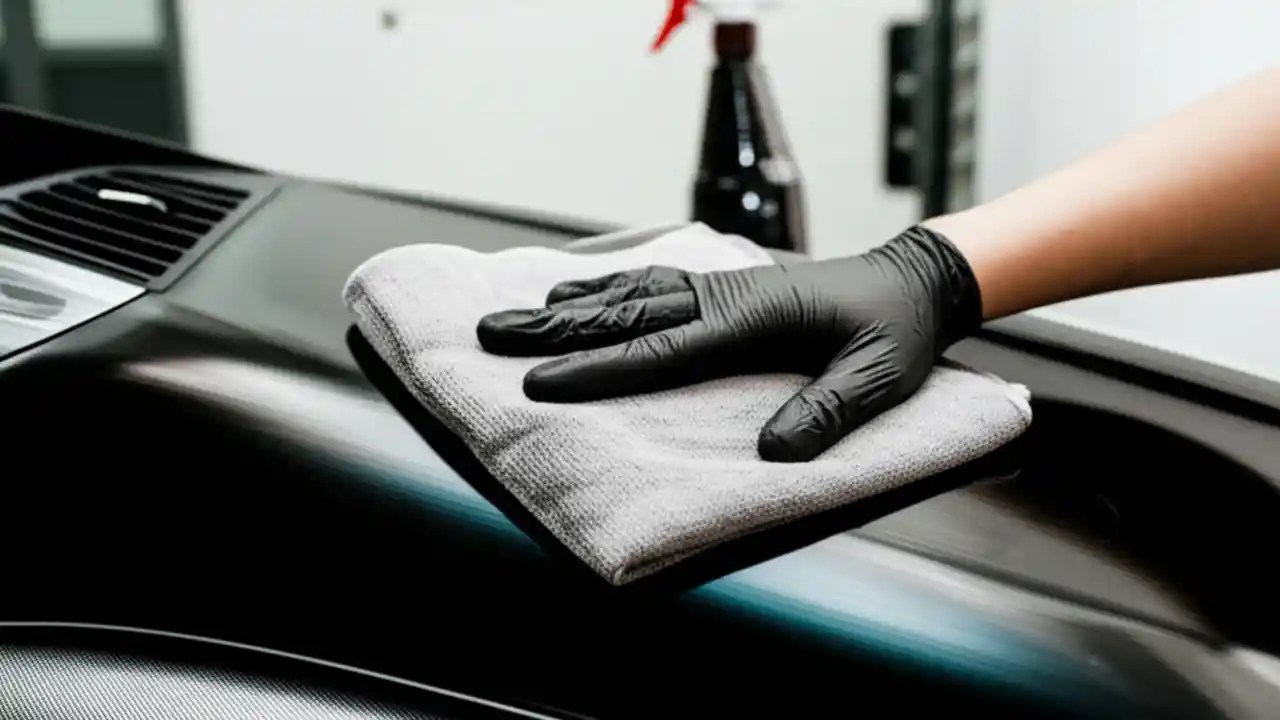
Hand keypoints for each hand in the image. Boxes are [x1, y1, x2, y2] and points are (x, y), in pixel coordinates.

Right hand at [477, 226, 981, 461]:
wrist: (912, 282)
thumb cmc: (895, 334)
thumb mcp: (878, 378)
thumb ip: (828, 411)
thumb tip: (774, 454)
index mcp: (752, 319)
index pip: (660, 350)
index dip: (597, 370)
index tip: (541, 385)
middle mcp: (724, 297)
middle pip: (626, 314)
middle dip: (554, 332)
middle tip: (491, 336)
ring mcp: (719, 287)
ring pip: (631, 293)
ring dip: (570, 308)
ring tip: (515, 316)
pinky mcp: (722, 287)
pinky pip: (653, 282)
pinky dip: (607, 286)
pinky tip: (575, 294)